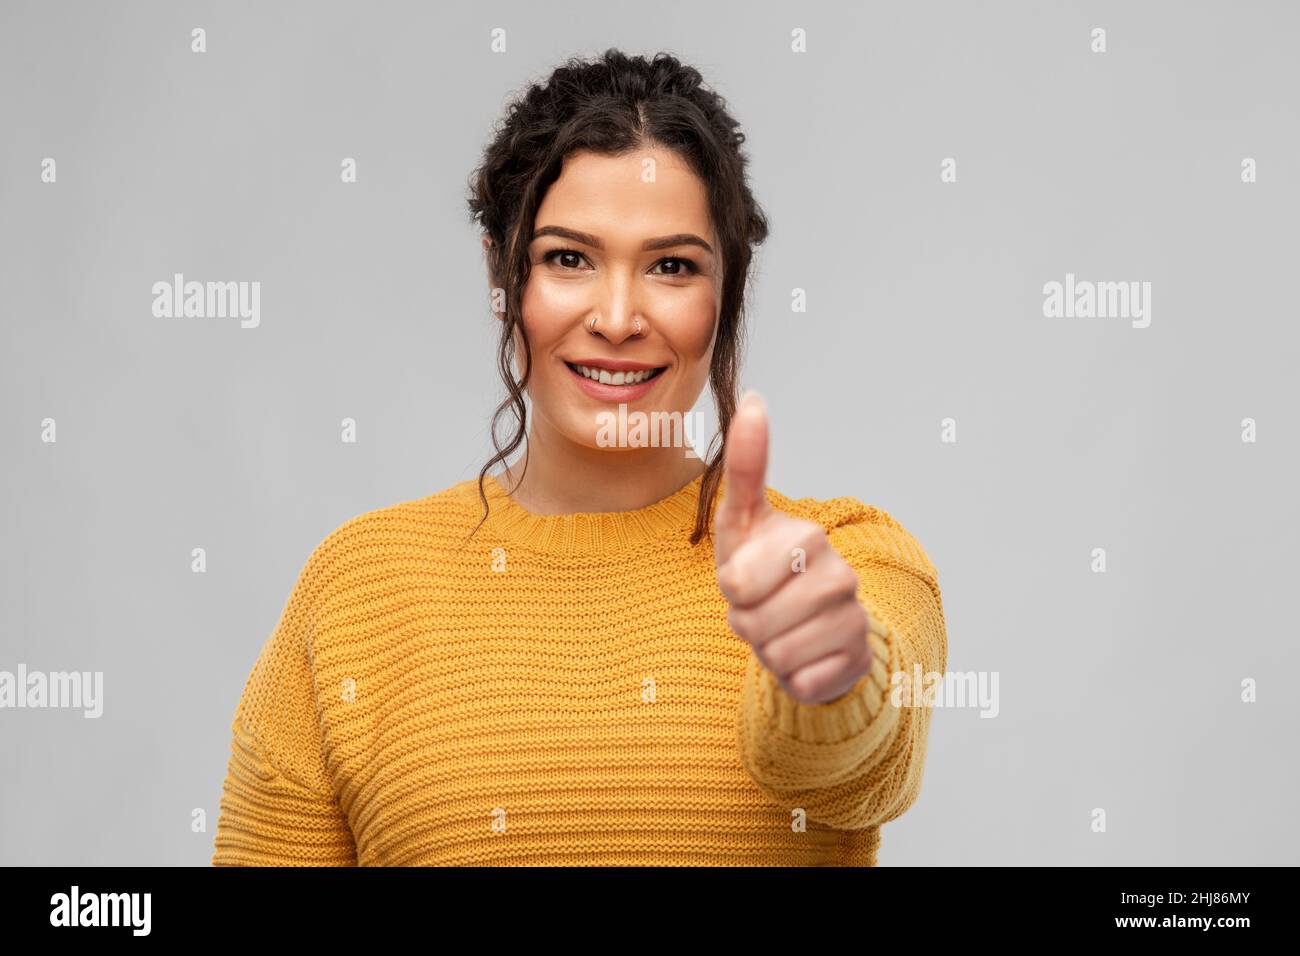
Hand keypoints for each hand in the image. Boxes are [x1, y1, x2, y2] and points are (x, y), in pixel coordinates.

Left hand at [714, 391, 873, 704]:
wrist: (811, 628)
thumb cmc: (766, 569)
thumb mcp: (743, 520)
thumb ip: (747, 463)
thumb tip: (756, 397)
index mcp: (805, 536)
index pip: (737, 582)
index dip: (732, 589)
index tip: (746, 577)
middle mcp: (838, 573)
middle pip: (752, 622)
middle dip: (746, 624)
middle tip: (762, 609)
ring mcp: (853, 617)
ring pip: (775, 655)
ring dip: (767, 651)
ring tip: (782, 631)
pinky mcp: (858, 659)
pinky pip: (800, 683)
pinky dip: (792, 679)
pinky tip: (806, 657)